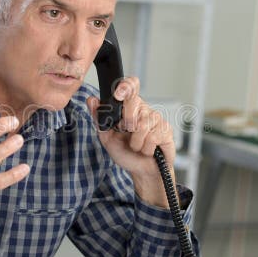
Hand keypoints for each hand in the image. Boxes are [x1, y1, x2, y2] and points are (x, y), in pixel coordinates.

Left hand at [87, 77, 176, 207]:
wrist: (141, 171)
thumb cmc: (126, 153)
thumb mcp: (107, 137)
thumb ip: (98, 118)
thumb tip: (91, 100)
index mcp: (129, 106)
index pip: (131, 85)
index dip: (126, 86)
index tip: (118, 94)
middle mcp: (144, 109)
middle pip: (135, 103)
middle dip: (127, 123)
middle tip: (127, 134)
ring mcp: (157, 118)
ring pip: (142, 125)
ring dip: (136, 142)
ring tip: (138, 146)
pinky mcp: (166, 130)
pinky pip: (153, 137)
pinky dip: (146, 148)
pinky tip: (148, 150)